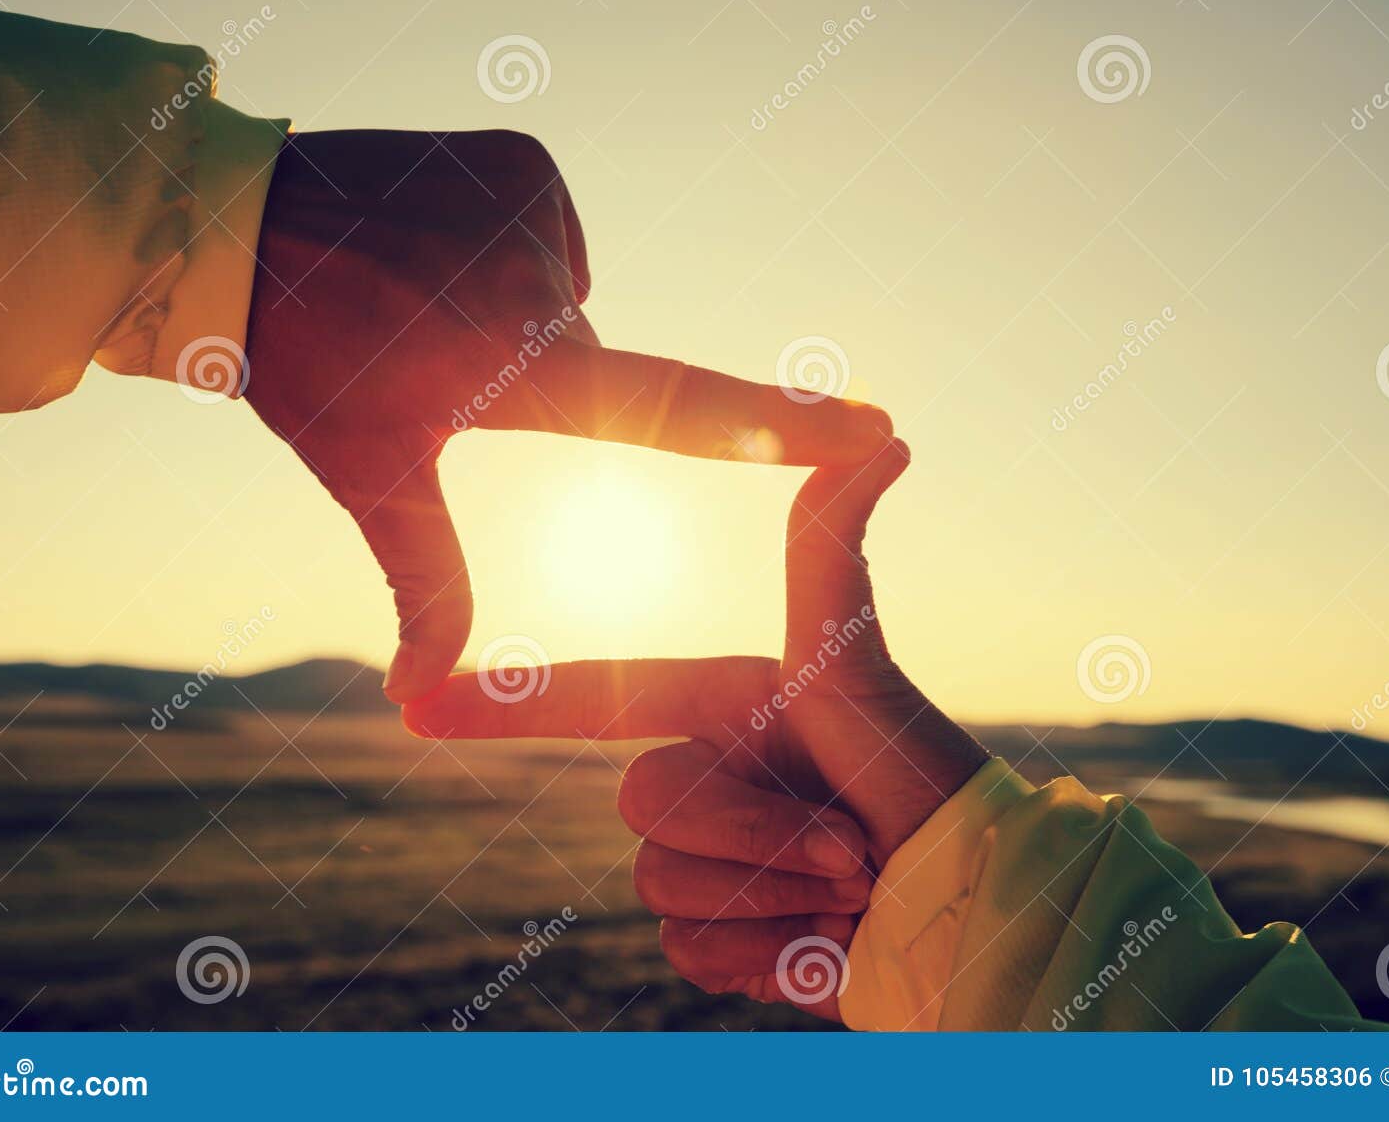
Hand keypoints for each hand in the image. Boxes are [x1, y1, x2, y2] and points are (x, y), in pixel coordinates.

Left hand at [242, 129, 892, 701]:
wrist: (241, 229)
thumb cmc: (305, 370)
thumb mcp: (367, 480)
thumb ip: (424, 583)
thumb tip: (417, 697)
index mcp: (516, 372)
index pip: (680, 414)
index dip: (785, 430)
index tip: (877, 429)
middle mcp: (543, 286)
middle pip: (591, 362)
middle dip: (534, 376)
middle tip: (436, 356)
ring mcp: (538, 210)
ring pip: (570, 296)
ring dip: (519, 308)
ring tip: (427, 294)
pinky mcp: (526, 161)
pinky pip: (552, 231)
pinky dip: (511, 245)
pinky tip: (440, 239)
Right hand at [405, 441, 989, 1018]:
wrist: (974, 915)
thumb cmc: (923, 778)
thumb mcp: (858, 666)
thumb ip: (831, 550)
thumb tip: (885, 431)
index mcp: (722, 706)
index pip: (592, 698)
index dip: (503, 701)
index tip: (415, 704)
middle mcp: (710, 779)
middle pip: (640, 804)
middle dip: (756, 833)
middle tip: (851, 847)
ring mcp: (711, 866)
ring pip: (658, 888)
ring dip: (772, 895)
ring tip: (853, 889)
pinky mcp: (724, 941)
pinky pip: (685, 954)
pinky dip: (766, 957)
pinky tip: (829, 946)